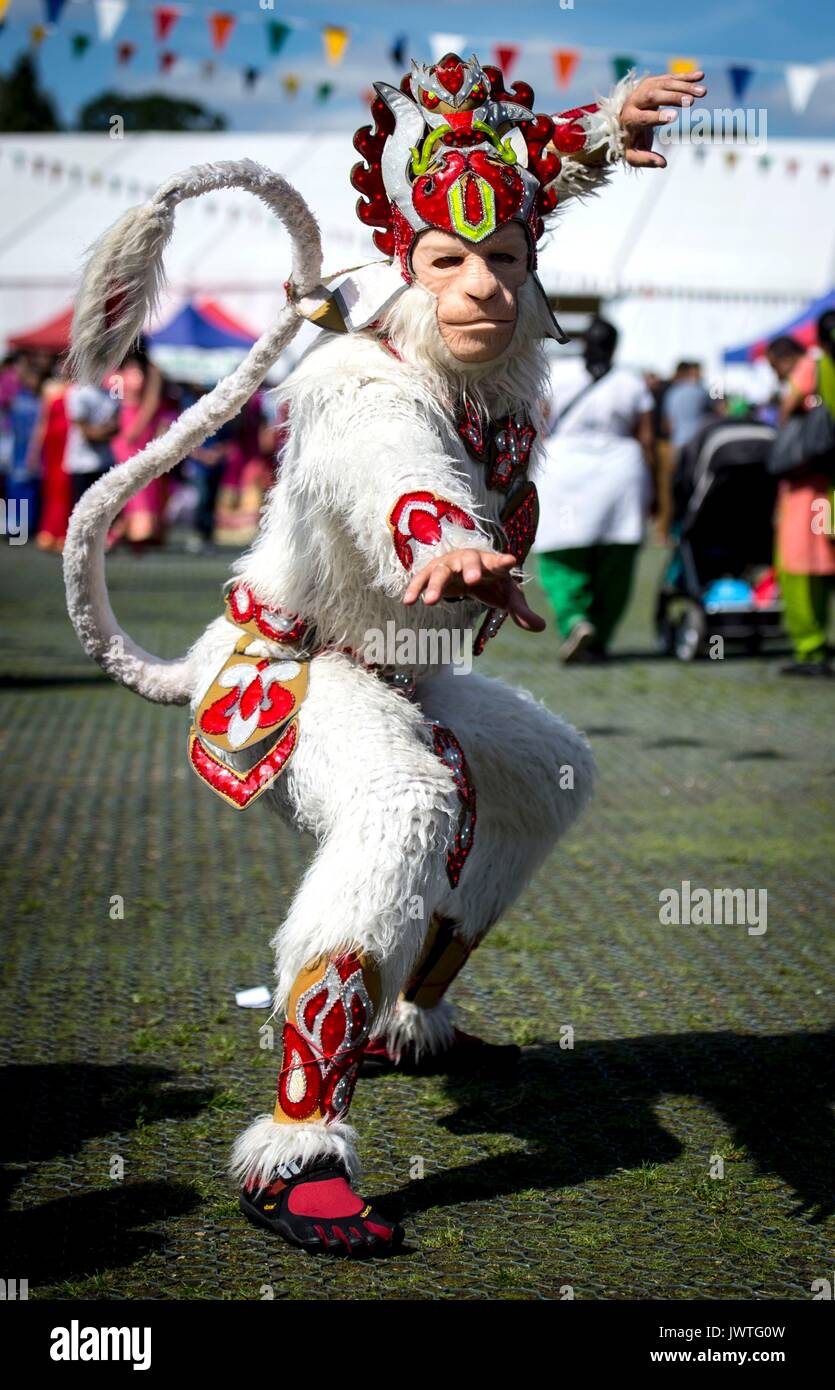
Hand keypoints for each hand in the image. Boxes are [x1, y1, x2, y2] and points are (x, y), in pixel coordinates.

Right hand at [403, 548, 545, 631]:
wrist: (467, 569)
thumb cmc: (491, 582)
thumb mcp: (507, 596)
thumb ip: (521, 610)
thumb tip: (541, 628)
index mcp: (491, 563)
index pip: (499, 562)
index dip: (504, 561)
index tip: (511, 561)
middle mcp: (468, 559)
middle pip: (469, 560)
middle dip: (470, 568)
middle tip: (472, 581)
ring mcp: (448, 564)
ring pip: (440, 571)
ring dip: (435, 586)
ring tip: (429, 603)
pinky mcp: (432, 571)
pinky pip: (421, 579)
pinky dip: (414, 589)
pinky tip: (407, 602)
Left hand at [621, 70, 706, 167]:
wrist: (622, 120)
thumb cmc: (630, 140)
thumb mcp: (633, 155)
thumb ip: (645, 160)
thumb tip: (663, 164)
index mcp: (630, 119)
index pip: (643, 117)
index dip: (658, 117)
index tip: (675, 117)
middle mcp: (635, 100)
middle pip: (653, 96)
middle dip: (673, 98)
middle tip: (691, 101)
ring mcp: (644, 88)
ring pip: (664, 84)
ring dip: (684, 87)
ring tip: (703, 92)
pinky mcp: (653, 82)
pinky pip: (670, 77)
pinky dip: (685, 77)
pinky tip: (701, 76)